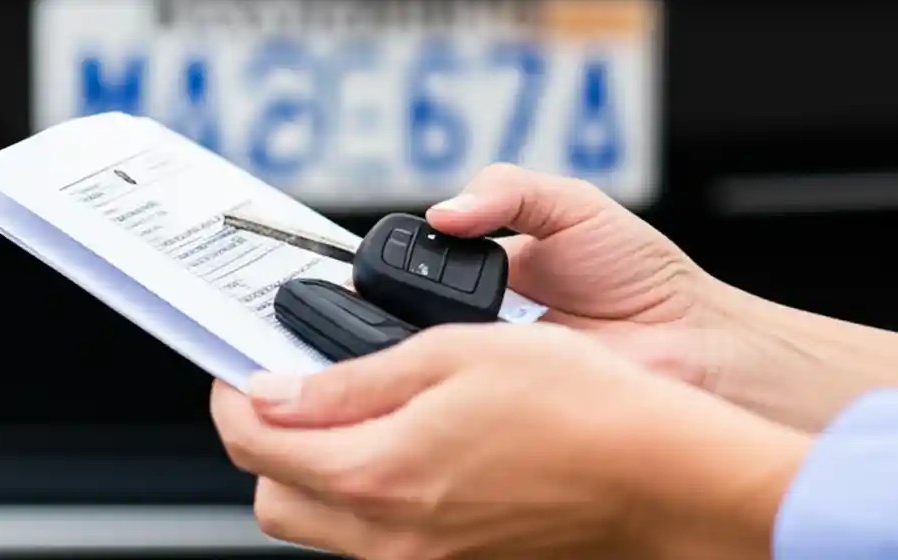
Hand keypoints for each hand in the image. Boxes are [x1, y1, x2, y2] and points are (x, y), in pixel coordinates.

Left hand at [211, 323, 809, 559]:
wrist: (663, 478)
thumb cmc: (580, 408)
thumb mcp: (453, 356)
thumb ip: (350, 381)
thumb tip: (274, 391)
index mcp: (378, 475)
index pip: (255, 444)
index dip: (234, 396)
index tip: (241, 366)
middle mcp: (391, 537)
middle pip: (275, 499)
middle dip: (265, 442)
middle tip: (291, 387)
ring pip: (321, 526)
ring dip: (315, 470)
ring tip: (355, 410)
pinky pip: (375, 541)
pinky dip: (365, 496)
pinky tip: (405, 447)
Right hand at [425, 163, 740, 392]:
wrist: (693, 341)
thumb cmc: (641, 273)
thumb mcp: (570, 204)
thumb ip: (506, 191)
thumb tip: (443, 213)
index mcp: (488, 270)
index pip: (421, 268)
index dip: (404, 265)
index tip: (394, 260)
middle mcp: (482, 322)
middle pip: (416, 317)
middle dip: (416, 308)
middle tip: (441, 296)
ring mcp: (494, 368)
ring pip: (434, 360)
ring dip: (441, 346)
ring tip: (476, 328)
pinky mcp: (510, 408)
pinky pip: (471, 399)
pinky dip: (472, 383)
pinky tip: (493, 364)